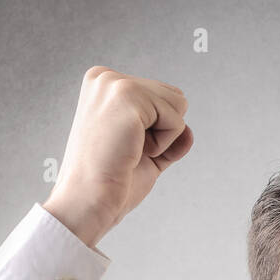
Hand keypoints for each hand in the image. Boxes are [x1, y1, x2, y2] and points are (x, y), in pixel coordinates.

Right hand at [43, 66, 192, 247]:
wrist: (90, 201)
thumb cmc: (111, 183)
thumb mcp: (145, 154)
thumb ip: (166, 138)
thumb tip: (189, 131)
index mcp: (103, 85)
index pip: (160, 97)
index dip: (154, 132)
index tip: (124, 148)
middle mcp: (105, 77)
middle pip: (174, 96)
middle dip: (162, 132)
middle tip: (128, 151)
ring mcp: (115, 84)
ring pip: (178, 104)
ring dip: (164, 137)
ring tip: (130, 150)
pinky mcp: (127, 96)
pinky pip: (176, 119)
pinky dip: (164, 144)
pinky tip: (134, 151)